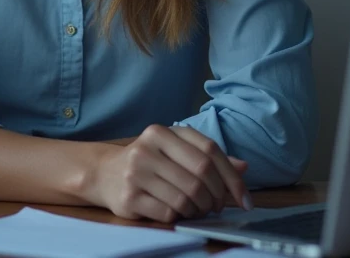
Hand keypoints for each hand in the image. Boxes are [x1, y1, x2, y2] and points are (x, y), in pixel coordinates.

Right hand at [85, 123, 249, 222]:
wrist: (105, 174)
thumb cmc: (148, 163)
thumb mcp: (175, 151)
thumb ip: (207, 158)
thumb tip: (244, 167)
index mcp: (163, 132)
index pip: (209, 150)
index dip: (232, 177)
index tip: (244, 199)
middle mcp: (148, 147)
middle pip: (200, 174)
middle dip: (216, 196)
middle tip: (217, 207)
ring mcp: (137, 171)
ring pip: (187, 197)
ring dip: (199, 209)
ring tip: (196, 209)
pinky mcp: (130, 196)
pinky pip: (170, 212)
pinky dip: (181, 217)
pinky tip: (178, 212)